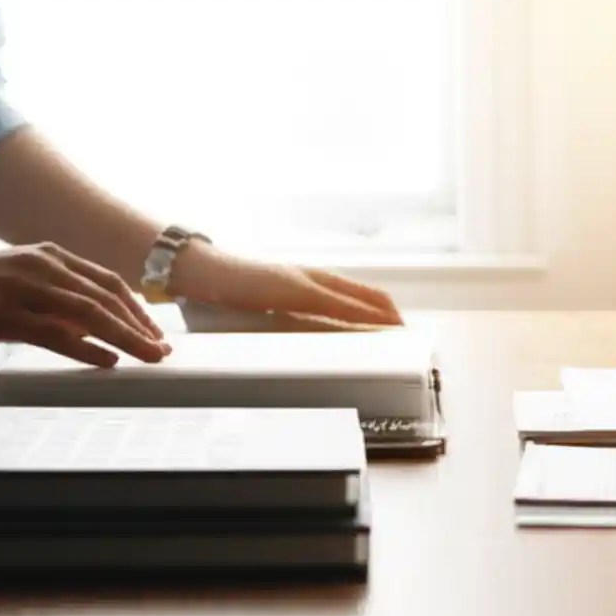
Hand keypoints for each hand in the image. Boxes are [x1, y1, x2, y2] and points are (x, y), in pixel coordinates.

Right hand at [0, 242, 168, 367]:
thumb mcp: (20, 283)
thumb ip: (55, 300)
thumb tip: (92, 329)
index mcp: (51, 257)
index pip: (108, 283)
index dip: (137, 309)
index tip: (156, 332)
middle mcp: (44, 267)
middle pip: (107, 298)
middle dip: (141, 326)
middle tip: (163, 350)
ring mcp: (25, 289)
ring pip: (89, 313)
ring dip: (126, 337)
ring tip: (149, 356)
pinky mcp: (4, 314)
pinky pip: (55, 332)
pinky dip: (86, 348)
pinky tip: (107, 361)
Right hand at [171, 243, 402, 325]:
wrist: (202, 270)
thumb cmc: (234, 290)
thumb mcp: (273, 307)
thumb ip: (298, 319)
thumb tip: (319, 339)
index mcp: (314, 281)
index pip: (365, 297)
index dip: (389, 315)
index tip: (404, 336)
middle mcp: (317, 278)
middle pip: (371, 299)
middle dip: (395, 321)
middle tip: (412, 345)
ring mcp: (307, 280)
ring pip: (359, 302)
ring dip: (382, 322)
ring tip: (401, 341)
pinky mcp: (293, 286)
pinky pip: (333, 304)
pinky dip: (357, 317)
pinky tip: (368, 328)